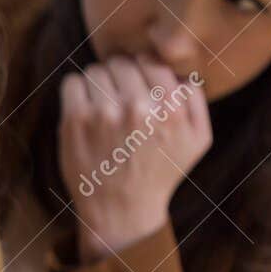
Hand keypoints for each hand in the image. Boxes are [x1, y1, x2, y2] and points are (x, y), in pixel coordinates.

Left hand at [59, 56, 210, 260]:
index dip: (143, 70)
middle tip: (117, 99)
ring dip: (98, 84)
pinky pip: (72, 82)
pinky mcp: (74, 121)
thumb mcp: (197, 140)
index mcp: (169, 108)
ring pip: (96, 70)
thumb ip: (196, 101)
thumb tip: (181, 71)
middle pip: (121, 63)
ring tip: (102, 107)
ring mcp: (103, 113)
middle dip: (120, 77)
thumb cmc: (159, 173)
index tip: (137, 86)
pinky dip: (76, 91)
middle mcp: (137, 108)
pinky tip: (84, 111)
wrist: (121, 210)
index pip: (151, 61)